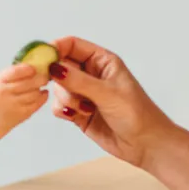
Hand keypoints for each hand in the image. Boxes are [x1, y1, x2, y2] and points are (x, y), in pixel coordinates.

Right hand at [0, 64, 48, 132]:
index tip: (34, 68)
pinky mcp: (20, 115)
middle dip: (40, 78)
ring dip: (40, 88)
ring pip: (34, 93)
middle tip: (45, 76)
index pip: (16, 72)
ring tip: (41, 84)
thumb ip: (11, 72)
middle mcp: (5, 93)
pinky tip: (43, 93)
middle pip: (28, 83)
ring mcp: (13, 105)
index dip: (28, 69)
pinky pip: (36, 104)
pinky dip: (43, 97)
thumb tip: (33, 65)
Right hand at [47, 37, 174, 167]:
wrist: (144, 144)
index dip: (56, 48)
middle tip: (67, 90)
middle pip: (61, 66)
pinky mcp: (78, 112)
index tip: (44, 60)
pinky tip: (76, 116)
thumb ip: (79, 80)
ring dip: (65, 98)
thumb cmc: (136, 114)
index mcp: (102, 61)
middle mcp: (91, 74)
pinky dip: (62, 110)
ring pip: (58, 88)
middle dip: (59, 78)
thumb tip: (54, 67)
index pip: (72, 45)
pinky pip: (59, 105)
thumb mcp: (107, 93)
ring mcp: (84, 93)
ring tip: (83, 108)